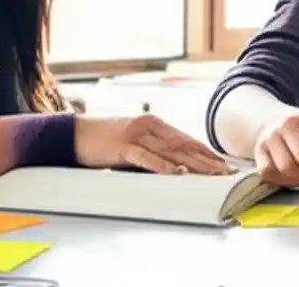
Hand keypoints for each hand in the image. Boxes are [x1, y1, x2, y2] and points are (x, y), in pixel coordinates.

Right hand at [74, 114, 232, 174]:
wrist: (73, 134)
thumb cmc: (104, 140)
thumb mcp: (133, 141)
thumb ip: (153, 148)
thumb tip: (175, 164)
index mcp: (154, 124)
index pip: (186, 139)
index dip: (206, 151)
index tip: (222, 163)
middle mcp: (148, 126)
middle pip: (184, 145)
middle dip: (206, 159)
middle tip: (225, 171)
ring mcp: (135, 135)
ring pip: (170, 151)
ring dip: (193, 164)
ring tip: (210, 173)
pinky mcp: (121, 147)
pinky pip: (145, 158)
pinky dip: (161, 166)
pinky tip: (175, 173)